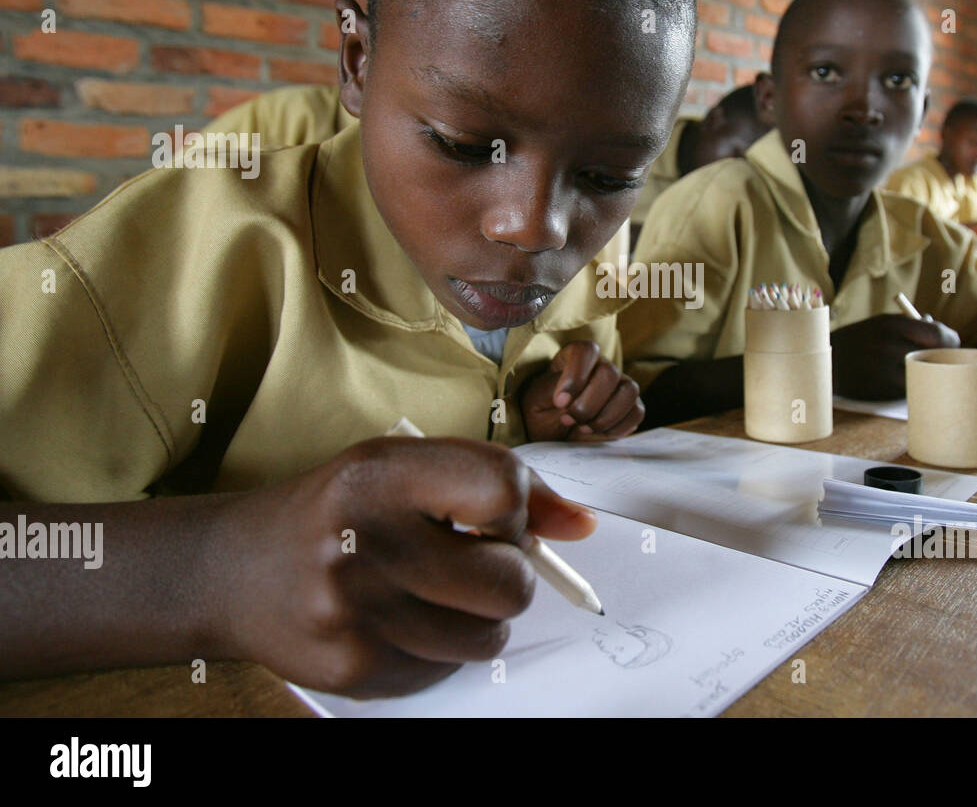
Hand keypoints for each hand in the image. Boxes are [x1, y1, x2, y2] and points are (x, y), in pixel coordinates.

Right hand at [220, 437, 596, 697]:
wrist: (232, 570)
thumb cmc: (339, 509)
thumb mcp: (404, 468)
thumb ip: (496, 483)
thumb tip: (582, 527)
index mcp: (378, 475)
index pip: (501, 489)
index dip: (516, 509)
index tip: (493, 517)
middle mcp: (362, 543)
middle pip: (510, 582)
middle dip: (508, 575)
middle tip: (471, 563)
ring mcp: (355, 615)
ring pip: (489, 636)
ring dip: (480, 618)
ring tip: (434, 592)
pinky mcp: (353, 670)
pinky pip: (449, 670)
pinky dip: (441, 648)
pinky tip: (398, 619)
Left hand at [520, 340, 643, 440]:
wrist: (552, 434)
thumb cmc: (542, 411)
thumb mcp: (536, 399)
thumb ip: (550, 390)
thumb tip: (567, 398)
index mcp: (575, 356)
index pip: (586, 351)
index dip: (575, 377)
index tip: (560, 403)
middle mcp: (602, 366)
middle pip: (610, 373)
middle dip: (588, 404)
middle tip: (568, 420)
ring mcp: (620, 385)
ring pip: (630, 391)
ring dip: (605, 416)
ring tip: (583, 428)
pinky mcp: (631, 406)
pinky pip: (637, 412)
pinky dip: (617, 427)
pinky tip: (597, 433)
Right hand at [831, 313, 960, 399]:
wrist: (824, 362)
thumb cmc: (860, 340)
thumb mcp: (880, 324)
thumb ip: (911, 326)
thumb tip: (944, 333)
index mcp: (890, 325)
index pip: (937, 333)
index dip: (951, 340)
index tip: (955, 345)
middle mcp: (886, 346)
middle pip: (934, 356)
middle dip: (944, 359)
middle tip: (950, 361)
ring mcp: (882, 370)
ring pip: (923, 375)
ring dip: (929, 374)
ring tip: (928, 371)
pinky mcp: (878, 390)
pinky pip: (908, 390)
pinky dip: (912, 386)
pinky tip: (904, 381)